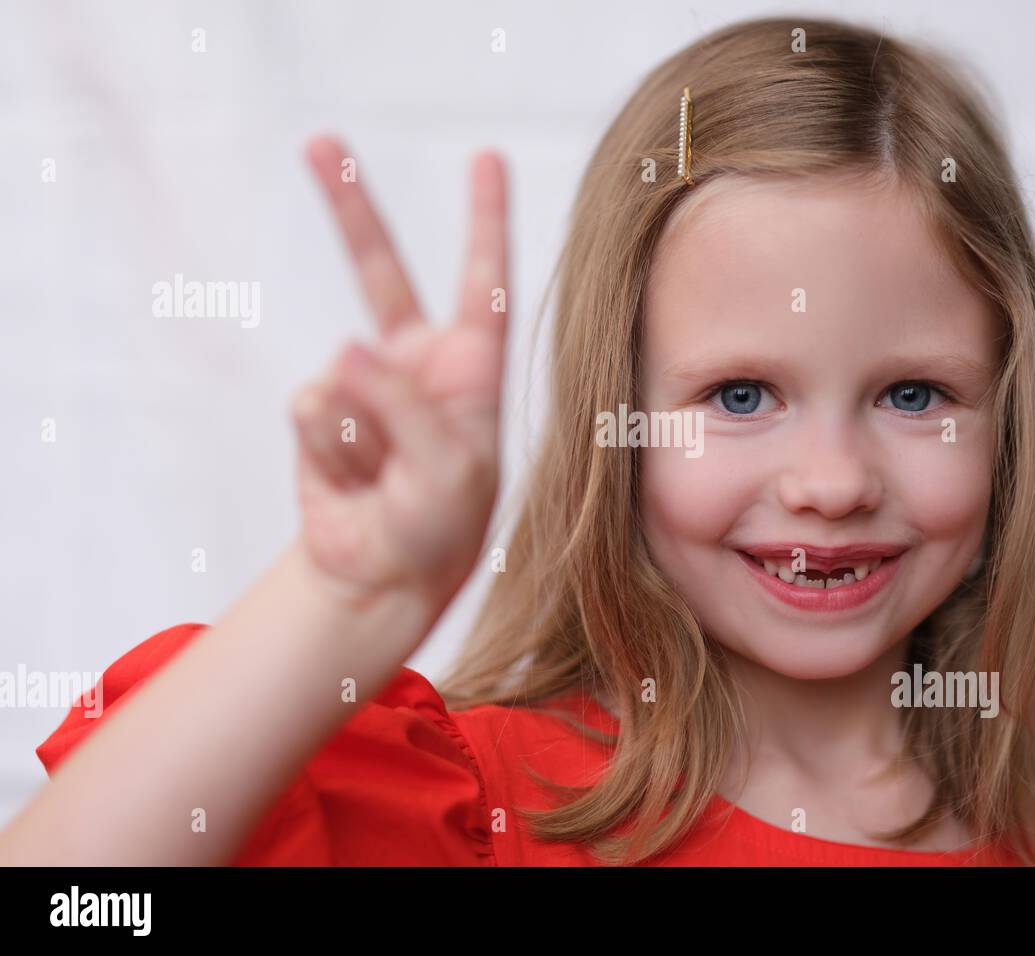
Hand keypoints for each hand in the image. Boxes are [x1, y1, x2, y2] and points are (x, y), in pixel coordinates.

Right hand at [291, 135, 508, 608]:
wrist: (382, 577)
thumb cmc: (440, 525)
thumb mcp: (447, 473)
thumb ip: (402, 410)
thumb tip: (343, 351)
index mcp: (470, 369)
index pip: (483, 283)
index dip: (485, 220)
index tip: (485, 156)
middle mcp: (416, 365)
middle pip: (380, 272)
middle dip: (349, 208)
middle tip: (320, 142)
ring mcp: (363, 385)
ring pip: (339, 375)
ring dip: (360, 437)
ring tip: (385, 480)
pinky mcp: (318, 412)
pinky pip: (308, 411)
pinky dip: (328, 453)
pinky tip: (350, 482)